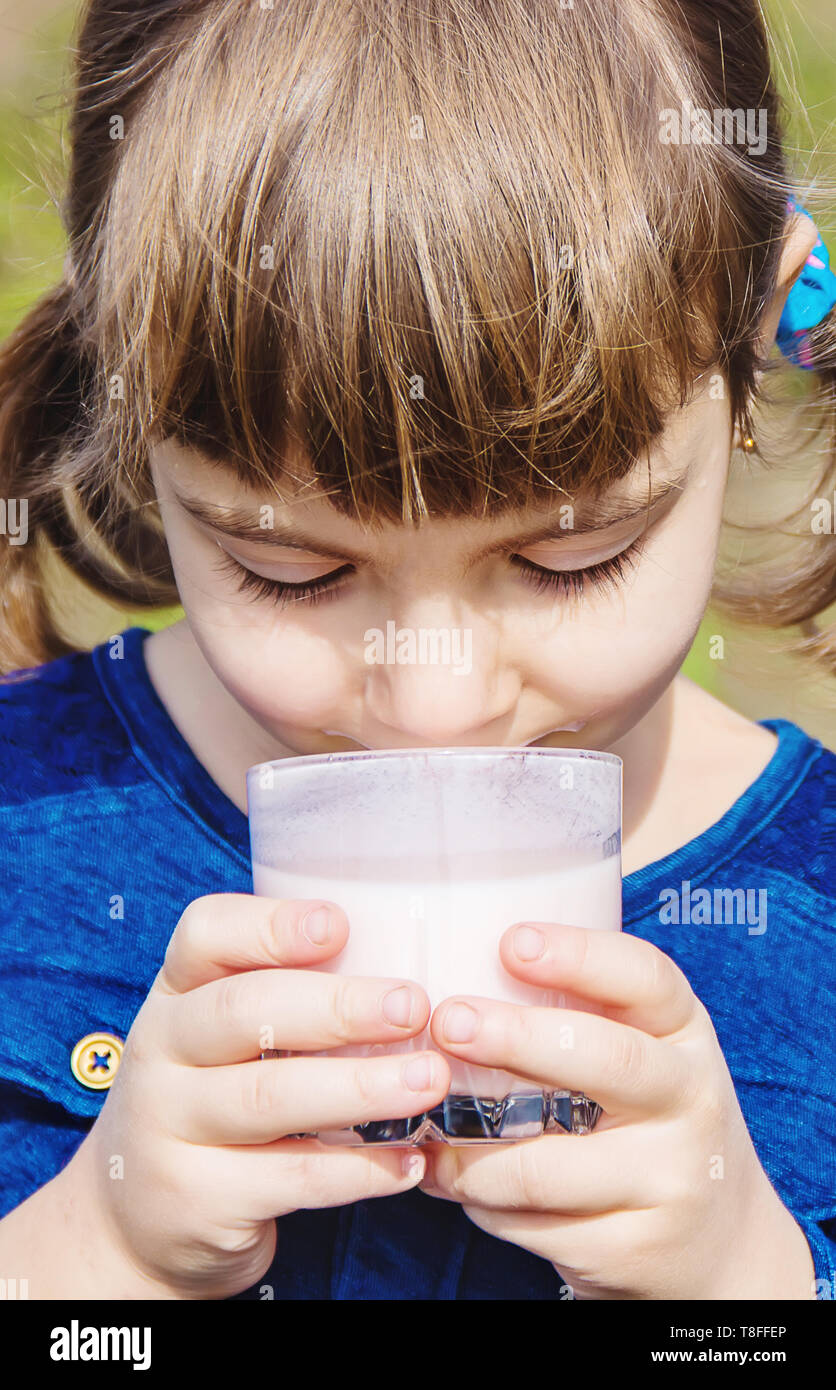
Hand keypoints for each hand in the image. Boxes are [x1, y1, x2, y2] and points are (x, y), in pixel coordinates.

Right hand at [59, 894, 450, 1299]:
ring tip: (428, 1081)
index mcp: (176, 992)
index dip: (270, 925)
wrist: (135, 1219)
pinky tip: (409, 1160)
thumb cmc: (210, 1099)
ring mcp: (168, 1127)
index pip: (205, 934)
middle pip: (242, 1010)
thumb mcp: (222, 1038)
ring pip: (268, 1098)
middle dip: (336, 1006)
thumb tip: (407, 973)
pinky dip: (358, 1169)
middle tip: (412, 1006)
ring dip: (360, 1088)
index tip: (338, 924)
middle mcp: (161, 1050)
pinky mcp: (197, 1200)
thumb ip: (288, 997)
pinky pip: (289, 1178)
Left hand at [418, 921, 816, 1299]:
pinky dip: (482, 1204)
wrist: (720, 1242)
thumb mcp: (644, 1052)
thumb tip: (456, 972)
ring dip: (471, 1151)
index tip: (512, 942)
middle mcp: (689, 1100)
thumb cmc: (649, 1118)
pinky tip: (455, 1180)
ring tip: (424, 1128)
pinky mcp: (634, 1250)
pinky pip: (535, 1225)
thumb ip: (580, 1013)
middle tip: (450, 1021)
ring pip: (547, 1165)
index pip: (646, 979)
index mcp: (685, 1034)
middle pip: (606, 1059)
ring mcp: (668, 1181)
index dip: (580, 955)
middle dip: (518, 1037)